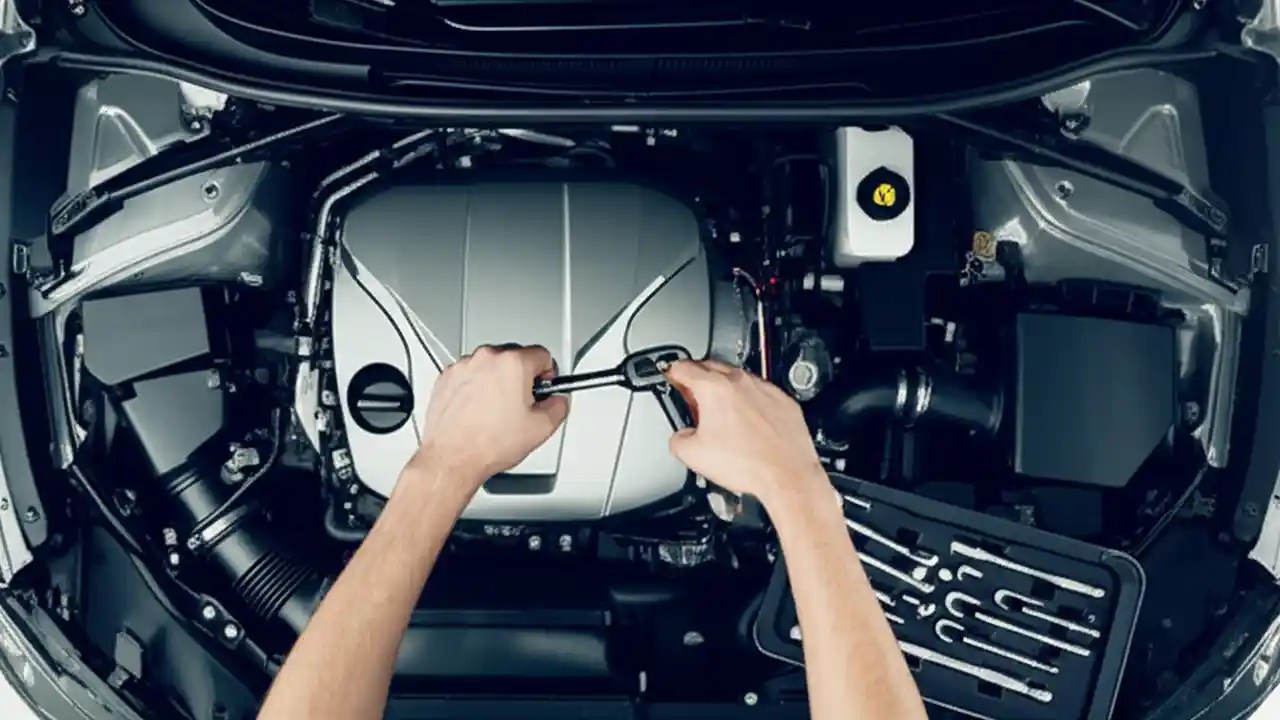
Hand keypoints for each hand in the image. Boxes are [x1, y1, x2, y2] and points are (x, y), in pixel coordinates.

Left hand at [412, 344, 568, 487]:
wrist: (452, 458)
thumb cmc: (488, 444)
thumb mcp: (542, 428)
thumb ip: (559, 405)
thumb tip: (557, 400)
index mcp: (513, 364)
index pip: (542, 354)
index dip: (547, 374)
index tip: (543, 387)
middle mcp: (486, 359)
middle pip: (515, 357)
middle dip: (521, 378)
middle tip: (519, 405)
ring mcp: (464, 366)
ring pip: (491, 366)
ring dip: (496, 382)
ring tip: (495, 412)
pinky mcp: (447, 377)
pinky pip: (469, 375)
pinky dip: (475, 387)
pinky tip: (477, 411)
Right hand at [664, 360, 826, 506]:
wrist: (787, 476)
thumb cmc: (749, 464)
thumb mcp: (693, 456)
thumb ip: (677, 438)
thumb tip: (681, 437)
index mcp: (714, 388)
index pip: (682, 367)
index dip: (671, 376)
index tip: (672, 382)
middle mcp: (740, 382)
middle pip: (709, 368)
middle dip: (697, 383)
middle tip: (694, 404)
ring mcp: (764, 389)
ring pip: (736, 380)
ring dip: (725, 393)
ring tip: (723, 420)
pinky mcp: (783, 400)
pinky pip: (760, 393)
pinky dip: (750, 403)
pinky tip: (748, 426)